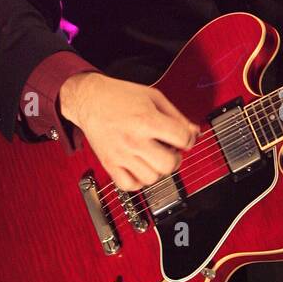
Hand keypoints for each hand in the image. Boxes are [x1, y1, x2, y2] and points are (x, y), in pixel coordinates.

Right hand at [59, 72, 199, 190]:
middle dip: (175, 158)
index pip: (182, 139)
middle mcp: (134, 140)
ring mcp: (121, 154)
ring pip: (151, 178)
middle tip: (170, 151)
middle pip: (168, 164)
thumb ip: (176, 116)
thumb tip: (194, 132)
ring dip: (157, 170)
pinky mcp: (109, 163)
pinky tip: (139, 168)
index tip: (183, 138)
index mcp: (147, 120)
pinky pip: (129, 186)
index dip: (188, 139)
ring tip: (153, 158)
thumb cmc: (120, 96)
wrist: (89, 98)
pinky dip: (138, 181)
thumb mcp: (154, 98)